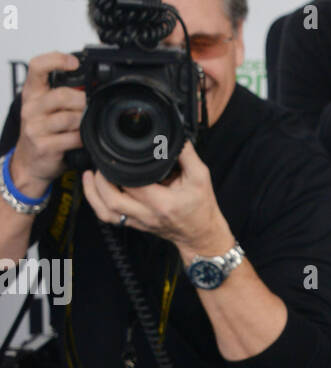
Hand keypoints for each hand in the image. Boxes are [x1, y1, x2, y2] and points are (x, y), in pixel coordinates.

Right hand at [8, 52, 84, 196]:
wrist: (29, 162)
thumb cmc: (42, 131)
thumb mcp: (46, 108)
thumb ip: (62, 95)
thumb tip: (91, 85)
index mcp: (32, 93)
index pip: (38, 66)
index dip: (56, 59)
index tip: (74, 62)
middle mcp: (31, 108)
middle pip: (62, 95)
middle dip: (82, 101)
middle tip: (88, 106)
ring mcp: (35, 127)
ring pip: (70, 118)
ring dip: (83, 121)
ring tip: (84, 124)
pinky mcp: (44, 145)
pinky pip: (72, 138)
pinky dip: (82, 139)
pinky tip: (81, 139)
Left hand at [82, 141, 232, 262]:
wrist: (200, 234)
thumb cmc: (201, 207)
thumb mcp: (200, 177)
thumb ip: (186, 154)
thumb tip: (173, 133)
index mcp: (163, 203)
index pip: (134, 185)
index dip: (121, 168)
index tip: (118, 153)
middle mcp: (147, 214)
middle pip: (113, 198)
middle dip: (102, 178)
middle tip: (102, 161)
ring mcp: (138, 221)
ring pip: (106, 210)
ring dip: (94, 191)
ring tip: (92, 174)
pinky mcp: (134, 224)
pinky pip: (108, 217)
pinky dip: (96, 203)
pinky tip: (94, 189)